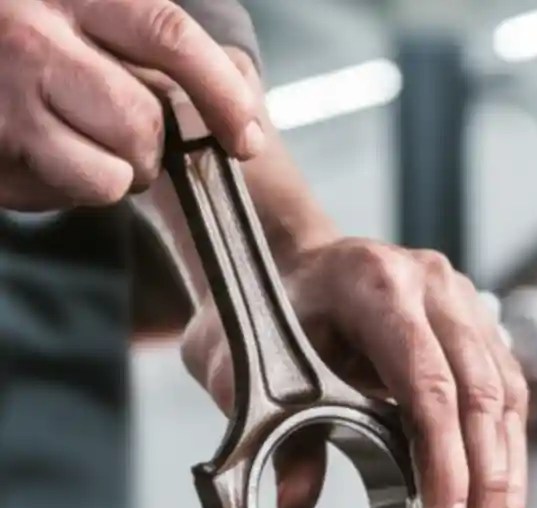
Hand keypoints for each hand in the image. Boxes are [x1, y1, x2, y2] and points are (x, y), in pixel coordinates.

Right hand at [0, 0, 260, 210]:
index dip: (222, 95)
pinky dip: (62, 190)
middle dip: (153, 148)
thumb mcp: (80, 12)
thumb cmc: (19, 32)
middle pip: (143, 121)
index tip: (247, 138)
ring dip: (114, 176)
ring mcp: (1, 98)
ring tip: (81, 146)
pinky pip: (58, 196)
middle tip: (131, 141)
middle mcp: (29, 35)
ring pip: (109, 175)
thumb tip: (236, 100)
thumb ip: (145, 40)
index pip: (170, 36)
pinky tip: (35, 155)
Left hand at [181, 239, 530, 507]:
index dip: (444, 459)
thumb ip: (276, 430)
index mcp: (376, 285)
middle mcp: (432, 284)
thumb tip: (297, 501)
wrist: (293, 262)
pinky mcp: (477, 322)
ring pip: (504, 390)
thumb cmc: (270, 305)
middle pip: (480, 390)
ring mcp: (462, 299)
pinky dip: (505, 445)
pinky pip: (505, 387)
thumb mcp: (248, 362)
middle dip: (484, 475)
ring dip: (504, 466)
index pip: (428, 383)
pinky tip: (500, 492)